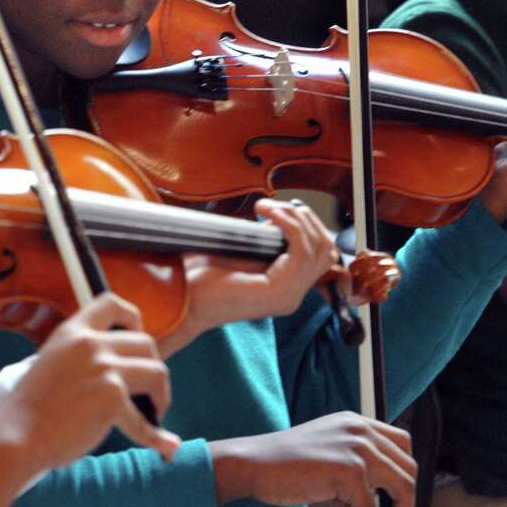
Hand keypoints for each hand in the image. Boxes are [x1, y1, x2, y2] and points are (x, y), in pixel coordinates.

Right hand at [0, 294, 179, 506]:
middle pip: (145, 342)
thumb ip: (82, 357)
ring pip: (157, 371)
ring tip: (153, 411)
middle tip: (147, 390)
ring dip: (160, 394)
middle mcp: (90, 344)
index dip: (132, 317)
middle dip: (153, 365)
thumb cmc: (31, 408)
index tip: (137, 333)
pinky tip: (166, 445)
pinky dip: (157, 436)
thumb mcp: (52, 362)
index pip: (111, 304)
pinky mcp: (112, 397)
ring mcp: (104, 369)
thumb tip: (119, 368)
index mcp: (73, 332)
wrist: (16, 435)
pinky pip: (144, 420)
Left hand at [159, 198, 336, 356]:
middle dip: (305, 218)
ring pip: (318, 247)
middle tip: (275, 206)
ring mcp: (288, 296)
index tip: (280, 209)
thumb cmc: (201, 277)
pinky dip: (288, 224)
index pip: (321, 253)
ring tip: (268, 207)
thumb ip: (265, 241)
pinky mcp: (279, 291)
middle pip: (326, 248)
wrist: (180, 299)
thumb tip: (277, 217)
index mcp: (286, 288)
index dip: (306, 224)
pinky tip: (267, 213)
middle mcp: (292, 295)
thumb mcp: (241, 253)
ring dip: (295, 218)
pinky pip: (301, 249)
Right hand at [210, 411, 415, 506]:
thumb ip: (356, 467)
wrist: (255, 463)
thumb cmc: (284, 462)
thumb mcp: (328, 453)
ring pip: (403, 487)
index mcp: (355, 422)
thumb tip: (381, 504)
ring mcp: (356, 449)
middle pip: (408, 466)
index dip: (405, 473)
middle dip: (407, 499)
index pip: (402, 443)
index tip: (400, 498)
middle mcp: (360, 430)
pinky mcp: (349, 471)